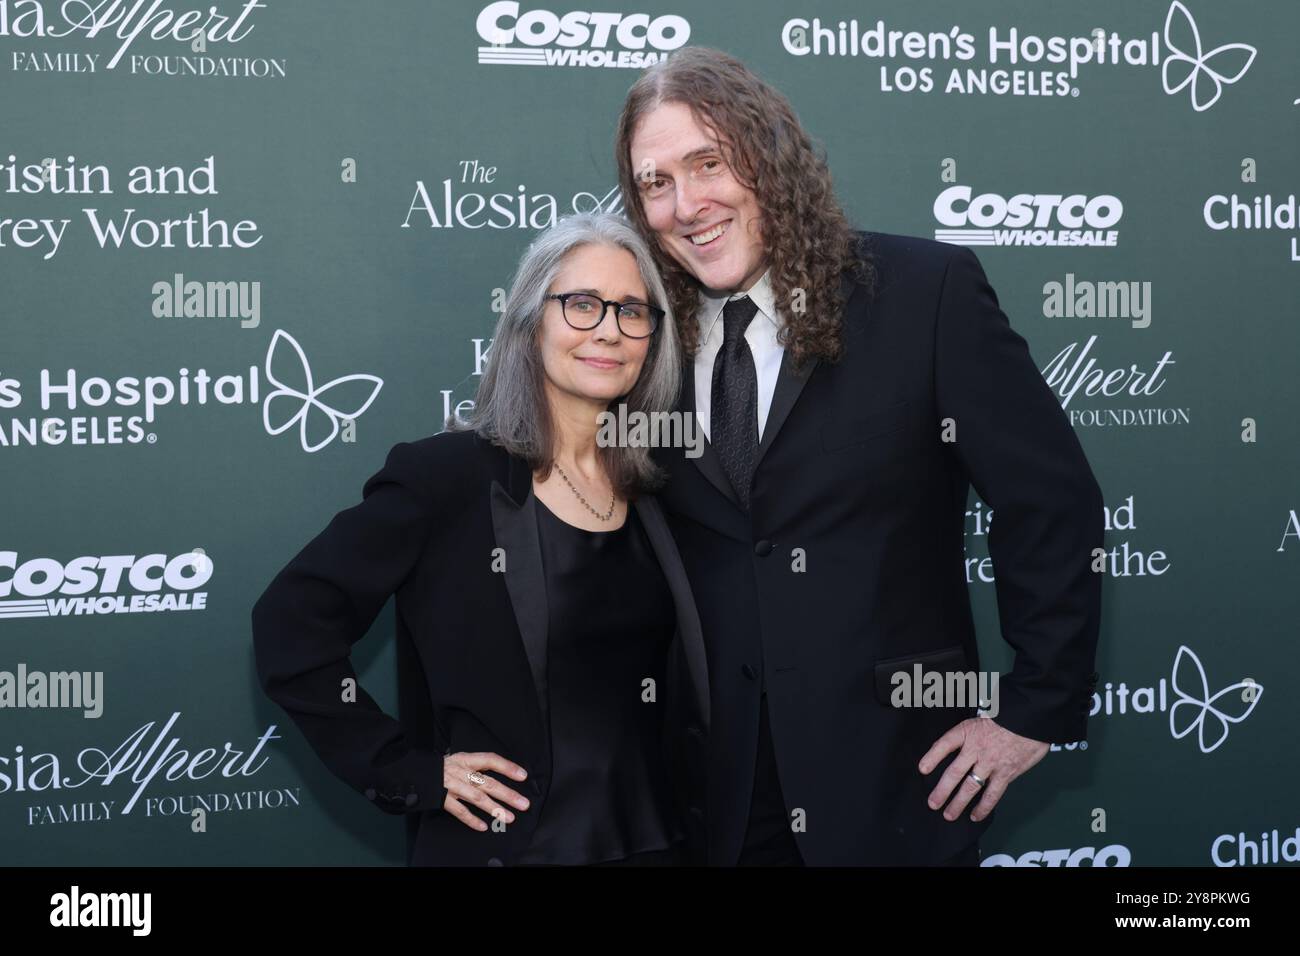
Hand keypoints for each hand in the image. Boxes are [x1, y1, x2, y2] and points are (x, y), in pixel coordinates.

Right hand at [442, 751, 530, 830]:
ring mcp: (452, 786)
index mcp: (466, 759)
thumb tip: (502, 771)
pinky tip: (483, 826)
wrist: (415, 772)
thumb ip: (477, 766)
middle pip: (488, 783)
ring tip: (509, 817)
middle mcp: (461, 772)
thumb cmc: (442, 767)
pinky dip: (471, 819)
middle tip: (523, 803)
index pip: (490, 760)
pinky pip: (459, 811)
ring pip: (476, 798)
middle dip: (507, 794)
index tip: (523, 775)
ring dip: (494, 808)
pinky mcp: (442, 798)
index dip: (507, 767)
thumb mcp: (460, 759)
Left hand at [918, 718, 1048, 822]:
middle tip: (933, 803)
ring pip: (971, 786)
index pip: (944, 744)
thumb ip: (968, 733)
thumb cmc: (1007, 716)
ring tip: (949, 815)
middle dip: (942, 790)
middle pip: (954, 772)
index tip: (922, 769)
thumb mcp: (981, 716)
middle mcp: (976, 748)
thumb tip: (954, 744)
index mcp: (967, 732)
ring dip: (958, 802)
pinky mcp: (1006, 773)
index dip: (932, 757)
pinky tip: (975, 815)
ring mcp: (990, 763)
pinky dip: (983, 806)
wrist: (1030, 718)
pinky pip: (992, 793)